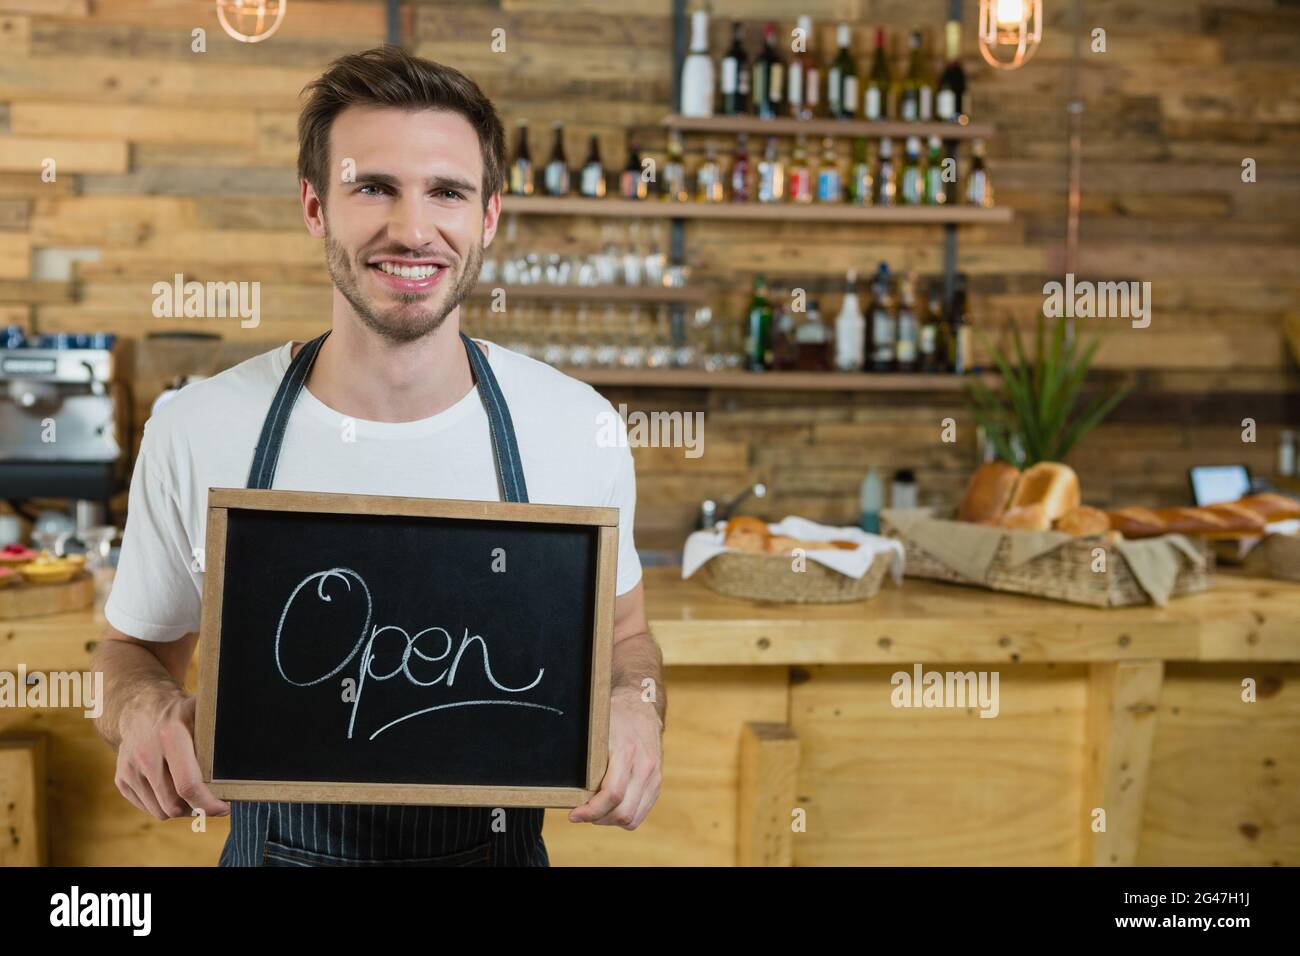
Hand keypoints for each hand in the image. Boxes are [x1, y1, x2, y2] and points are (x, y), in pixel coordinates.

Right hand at [114, 692, 230, 819]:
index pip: (189, 785)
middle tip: (212, 802)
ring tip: (195, 795)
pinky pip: (147, 807)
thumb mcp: (203, 714)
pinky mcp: (122, 779)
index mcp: (171, 736)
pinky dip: (164, 806)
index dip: (209, 804)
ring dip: (181, 810)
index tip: (224, 806)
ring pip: (160, 811)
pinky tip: (175, 789)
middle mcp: (146, 754)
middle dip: (198, 810)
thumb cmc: (181, 713)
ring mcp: (130, 769)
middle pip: (174, 805)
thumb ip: (219, 738)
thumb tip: (250, 757)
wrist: (140, 706)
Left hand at [568, 685, 662, 828]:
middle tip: (581, 814)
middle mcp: (644, 766)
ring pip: (633, 817)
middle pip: (623, 812)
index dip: (591, 811)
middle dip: (598, 819)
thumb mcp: (596, 730)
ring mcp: (653, 776)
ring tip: (594, 811)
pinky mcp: (656, 783)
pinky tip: (609, 807)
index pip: (612, 794)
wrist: (640, 706)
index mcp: (627, 751)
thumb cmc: (613, 716)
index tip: (573, 814)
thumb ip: (585, 756)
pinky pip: (640, 813)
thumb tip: (561, 782)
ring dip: (610, 821)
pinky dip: (623, 817)